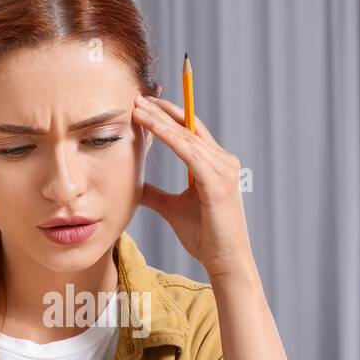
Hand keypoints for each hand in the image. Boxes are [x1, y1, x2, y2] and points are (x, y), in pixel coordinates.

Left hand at [132, 94, 255, 279]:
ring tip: (137, 109)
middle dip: (162, 111)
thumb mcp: (172, 209)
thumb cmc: (204, 237)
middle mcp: (223, 161)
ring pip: (187, 137)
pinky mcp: (217, 181)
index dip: (167, 115)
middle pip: (189, 127)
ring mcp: (223, 169)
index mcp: (215, 164)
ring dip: (160, 121)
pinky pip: (189, 153)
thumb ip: (155, 194)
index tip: (143, 105)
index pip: (190, 131)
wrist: (224, 261)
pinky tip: (152, 128)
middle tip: (137, 97)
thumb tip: (134, 186)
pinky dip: (170, 138)